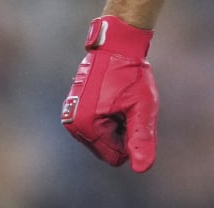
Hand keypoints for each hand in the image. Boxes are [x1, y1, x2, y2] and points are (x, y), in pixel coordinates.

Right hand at [61, 15, 158, 171]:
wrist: (116, 45)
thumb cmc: (131, 74)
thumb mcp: (142, 106)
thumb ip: (141, 138)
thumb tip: (142, 168)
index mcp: (87, 126)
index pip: (115, 157)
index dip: (130, 139)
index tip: (132, 114)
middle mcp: (72, 124)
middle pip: (106, 149)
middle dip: (121, 132)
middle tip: (126, 105)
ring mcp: (70, 116)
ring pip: (102, 139)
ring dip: (114, 125)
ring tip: (118, 100)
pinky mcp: (72, 108)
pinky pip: (95, 126)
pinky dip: (106, 117)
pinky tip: (111, 98)